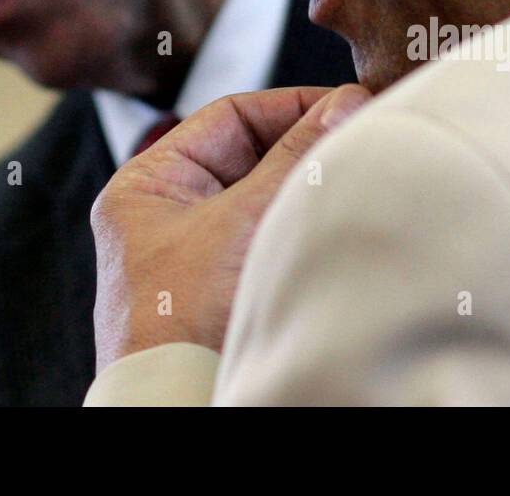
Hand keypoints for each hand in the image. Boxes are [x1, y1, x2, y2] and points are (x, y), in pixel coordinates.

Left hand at [91, 81, 371, 370]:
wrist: (177, 408)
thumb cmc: (182, 320)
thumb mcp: (240, 221)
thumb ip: (294, 157)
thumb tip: (345, 102)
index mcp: (147, 185)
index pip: (230, 118)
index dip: (291, 106)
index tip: (348, 104)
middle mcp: (168, 216)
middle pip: (252, 158)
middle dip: (306, 148)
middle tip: (363, 137)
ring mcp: (197, 260)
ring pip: (266, 201)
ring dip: (309, 189)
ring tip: (357, 174)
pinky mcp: (225, 297)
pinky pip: (271, 242)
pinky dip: (303, 228)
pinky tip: (339, 220)